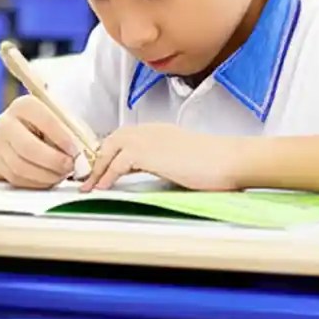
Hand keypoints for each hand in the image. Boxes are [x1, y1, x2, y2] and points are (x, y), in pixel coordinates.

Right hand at [0, 96, 77, 187]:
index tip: (76, 151)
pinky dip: (37, 182)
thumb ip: (68, 131)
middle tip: (70, 167)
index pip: (46, 121)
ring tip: (62, 174)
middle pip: (29, 148)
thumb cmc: (39, 125)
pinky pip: (18, 179)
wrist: (4, 135)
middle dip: (53, 161)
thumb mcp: (53, 118)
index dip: (63, 138)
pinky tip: (49, 178)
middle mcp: (7, 124)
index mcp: (25, 106)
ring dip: (46, 175)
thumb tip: (80, 154)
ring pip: (22, 167)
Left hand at [81, 124, 251, 191]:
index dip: (111, 153)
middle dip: (98, 159)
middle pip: (112, 140)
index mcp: (158, 130)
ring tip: (90, 186)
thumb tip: (154, 172)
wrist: (228, 160)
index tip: (102, 169)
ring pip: (110, 150)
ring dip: (97, 169)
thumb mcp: (183, 159)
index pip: (125, 138)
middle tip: (90, 178)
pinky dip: (106, 175)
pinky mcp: (147, 152)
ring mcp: (147, 138)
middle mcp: (149, 130)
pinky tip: (103, 188)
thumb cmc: (215, 164)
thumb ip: (164, 161)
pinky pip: (117, 163)